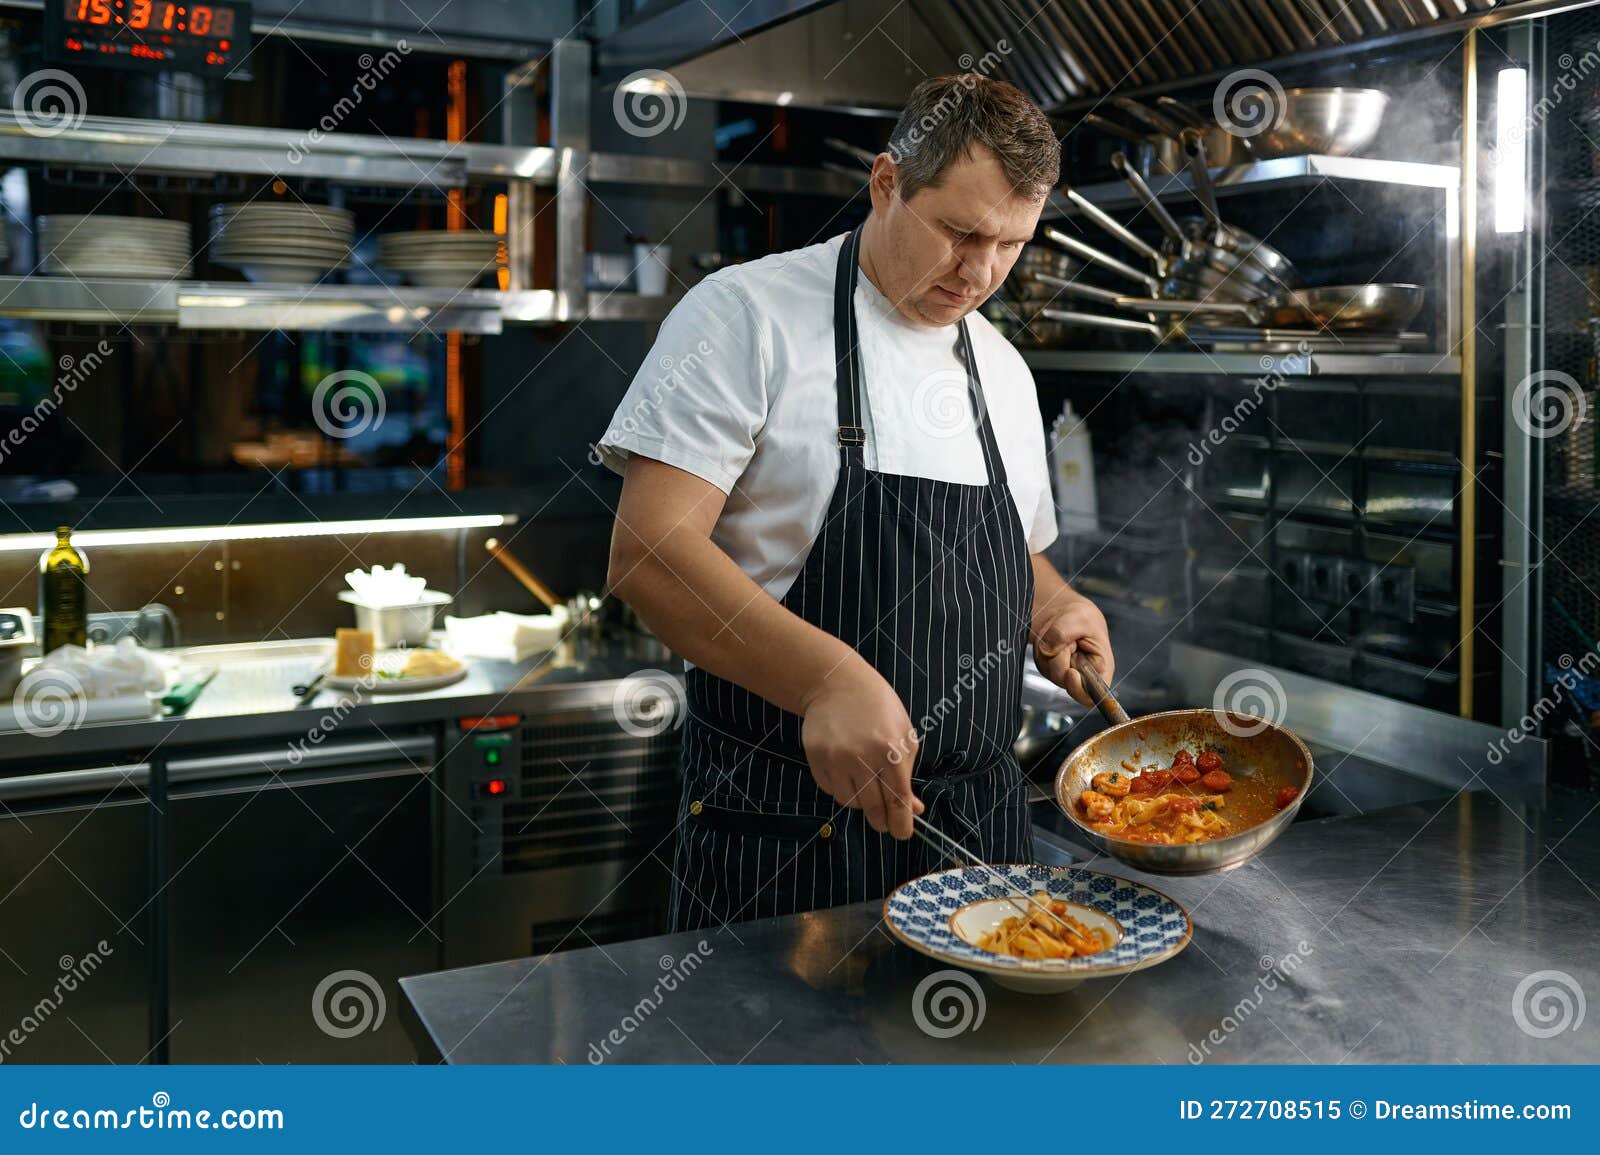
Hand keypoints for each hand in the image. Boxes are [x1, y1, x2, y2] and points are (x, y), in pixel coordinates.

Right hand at [799, 662, 923, 838]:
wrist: (837, 684)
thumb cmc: (878, 708)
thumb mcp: (903, 736)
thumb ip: (907, 774)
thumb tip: (913, 809)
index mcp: (890, 750)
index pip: (898, 800)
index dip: (901, 823)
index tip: (902, 834)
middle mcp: (862, 757)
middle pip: (874, 808)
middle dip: (882, 820)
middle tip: (885, 823)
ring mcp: (836, 759)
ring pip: (851, 803)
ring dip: (861, 801)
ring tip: (865, 783)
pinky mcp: (816, 759)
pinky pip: (831, 791)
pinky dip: (842, 789)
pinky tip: (847, 771)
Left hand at [1032, 596, 1113, 707]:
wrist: (1067, 612)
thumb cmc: (1082, 616)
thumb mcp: (1078, 618)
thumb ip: (1063, 634)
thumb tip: (1048, 651)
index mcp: (1102, 669)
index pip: (1093, 695)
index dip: (1079, 688)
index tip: (1070, 671)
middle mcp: (1084, 676)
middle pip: (1066, 682)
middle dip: (1060, 659)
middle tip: (1067, 641)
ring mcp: (1066, 674)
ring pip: (1050, 672)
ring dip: (1050, 652)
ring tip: (1062, 637)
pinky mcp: (1052, 670)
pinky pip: (1041, 664)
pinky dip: (1043, 650)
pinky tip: (1053, 640)